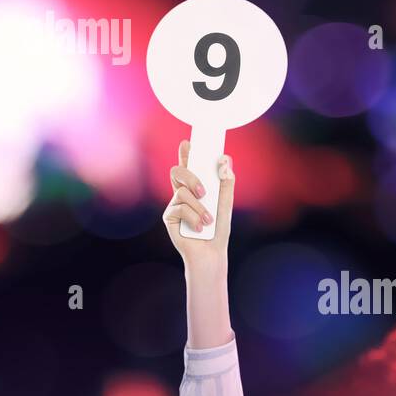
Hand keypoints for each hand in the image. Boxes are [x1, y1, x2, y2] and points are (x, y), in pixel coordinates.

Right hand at [164, 140, 236, 348]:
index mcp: (196, 187)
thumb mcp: (226, 203)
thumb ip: (226, 181)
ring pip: (182, 191)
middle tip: (205, 191)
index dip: (186, 153)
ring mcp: (174, 204)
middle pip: (178, 172)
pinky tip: (198, 228)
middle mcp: (183, 193)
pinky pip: (179, 207)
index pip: (189, 165)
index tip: (187, 142)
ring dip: (199, 207)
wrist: (210, 253)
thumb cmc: (218, 230)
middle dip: (191, 177)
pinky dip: (193, 217)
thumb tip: (225, 159)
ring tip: (208, 220)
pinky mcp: (169, 217)